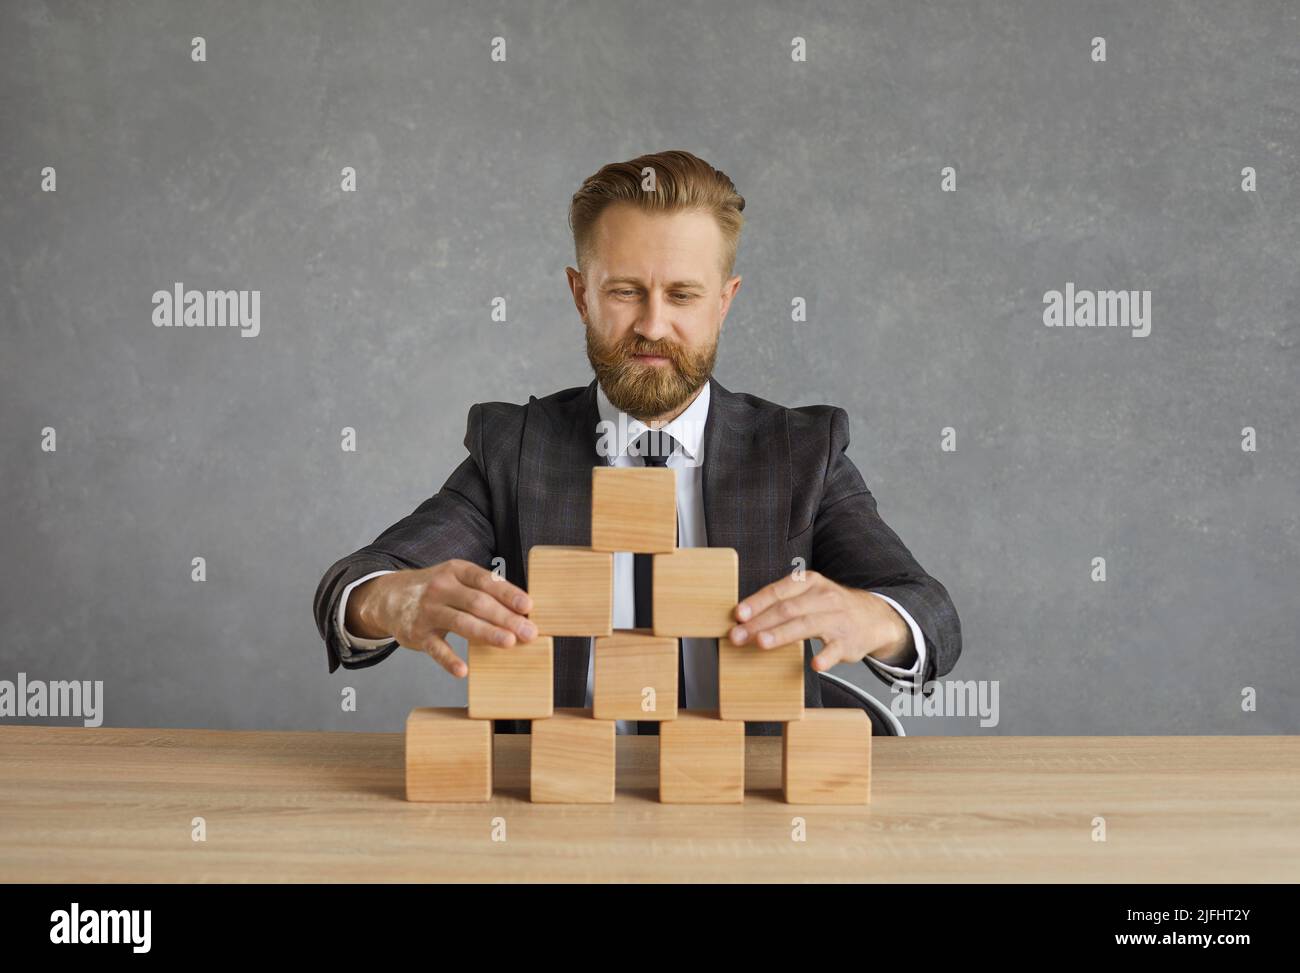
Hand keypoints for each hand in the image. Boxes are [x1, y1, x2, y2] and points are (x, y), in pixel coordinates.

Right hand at [346, 560, 535, 676]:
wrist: (389, 597)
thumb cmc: (437, 590)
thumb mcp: (457, 580)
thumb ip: (484, 592)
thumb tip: (523, 612)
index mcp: (456, 571)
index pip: (486, 581)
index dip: (508, 593)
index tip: (528, 607)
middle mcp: (441, 587)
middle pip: (477, 602)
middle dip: (505, 618)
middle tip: (528, 633)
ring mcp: (427, 610)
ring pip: (461, 622)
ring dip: (486, 633)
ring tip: (508, 643)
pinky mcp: (417, 633)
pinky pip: (435, 648)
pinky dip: (448, 660)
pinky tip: (463, 671)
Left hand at [727, 571, 912, 672]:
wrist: (874, 618)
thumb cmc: (829, 608)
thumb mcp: (808, 595)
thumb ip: (780, 603)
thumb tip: (742, 619)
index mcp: (809, 583)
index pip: (778, 591)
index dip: (756, 603)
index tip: (737, 615)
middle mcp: (823, 597)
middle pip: (787, 609)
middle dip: (759, 623)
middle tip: (737, 636)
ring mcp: (837, 619)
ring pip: (806, 625)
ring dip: (782, 634)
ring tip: (761, 643)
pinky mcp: (849, 641)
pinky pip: (835, 649)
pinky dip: (825, 656)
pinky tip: (814, 665)